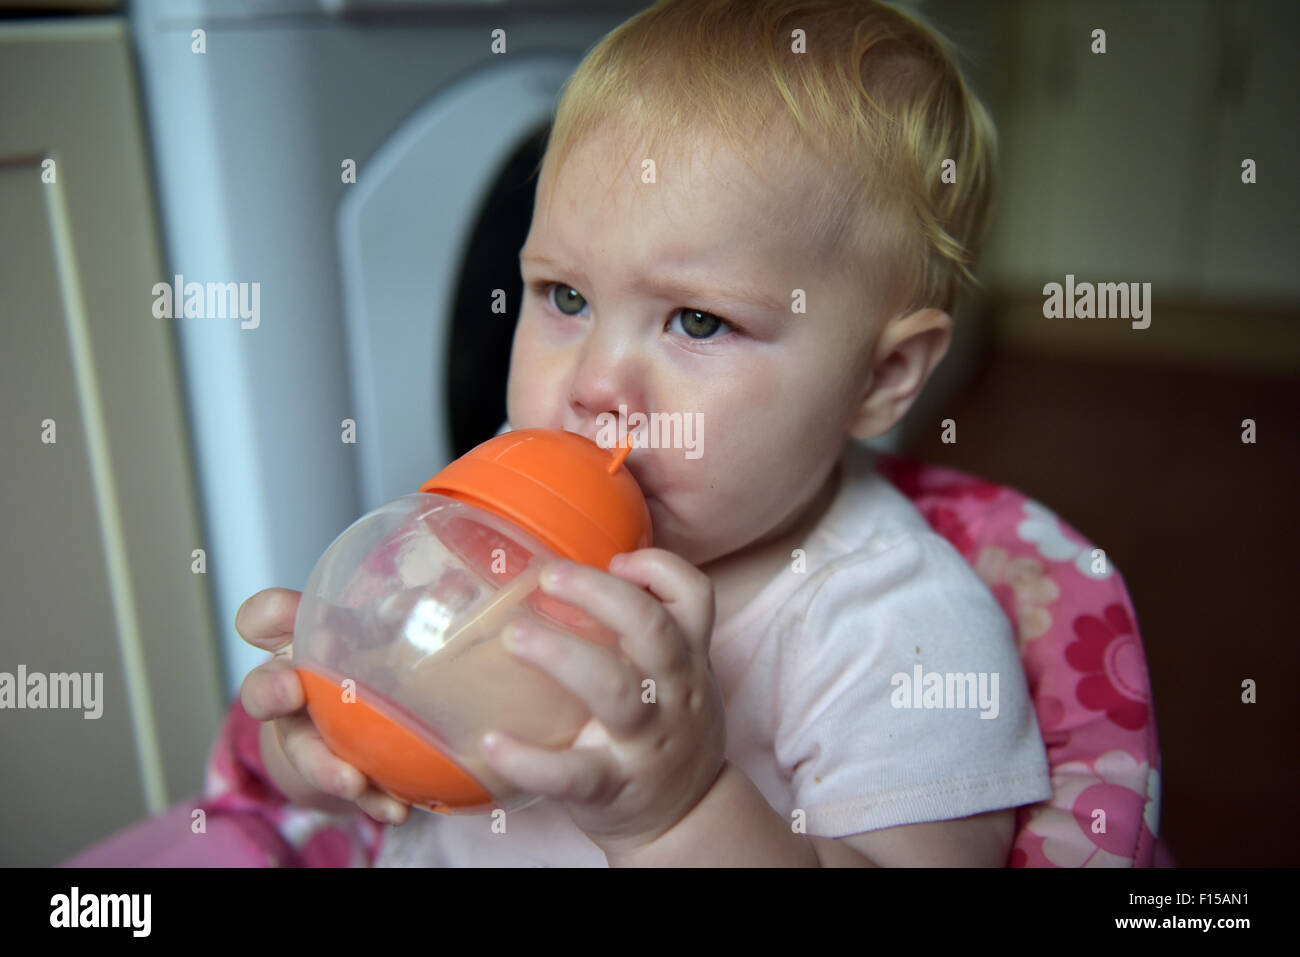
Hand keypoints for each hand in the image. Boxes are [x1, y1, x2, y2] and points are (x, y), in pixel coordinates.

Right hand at [235, 588, 410, 826]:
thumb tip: (452, 584)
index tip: (280, 615)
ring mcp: (310, 737)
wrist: (363, 728)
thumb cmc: (366, 663)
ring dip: (326, 766)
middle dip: (271, 690)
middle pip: (264, 689)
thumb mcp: (381, 629)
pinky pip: (356, 792)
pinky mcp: (340, 774)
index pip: (265, 619)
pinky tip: (396, 808)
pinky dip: (374, 801)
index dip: (267, 616)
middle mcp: (293, 690)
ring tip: (352, 781)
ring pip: (307, 752)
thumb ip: (406, 607)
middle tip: (289, 690)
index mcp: (298, 644)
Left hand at [478, 549, 726, 860]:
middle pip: (651, 629)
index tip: (616, 560)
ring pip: (616, 691)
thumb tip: (578, 572)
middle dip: (598, 594)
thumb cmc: (667, 728)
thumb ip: (649, 628)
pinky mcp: (613, 787)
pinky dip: (529, 760)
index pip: (696, 596)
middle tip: (547, 576)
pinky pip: (573, 774)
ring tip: (515, 636)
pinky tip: (493, 742)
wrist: (685, 818)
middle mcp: (674, 693)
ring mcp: (646, 742)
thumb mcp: (678, 675)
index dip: (659, 568)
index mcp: (688, 659)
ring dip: (562, 655)